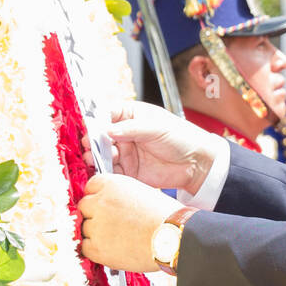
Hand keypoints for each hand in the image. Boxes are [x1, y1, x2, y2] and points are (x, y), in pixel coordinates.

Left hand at [78, 173, 180, 272]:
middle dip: (95, 216)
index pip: (90, 187)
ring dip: (96, 234)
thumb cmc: (164, 217)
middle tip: (112, 225)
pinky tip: (114, 249)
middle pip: (84, 208)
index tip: (105, 207)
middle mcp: (99, 202)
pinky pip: (86, 248)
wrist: (174, 238)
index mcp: (111, 184)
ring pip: (84, 229)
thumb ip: (119, 194)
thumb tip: (107, 203)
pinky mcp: (96, 248)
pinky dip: (96, 250)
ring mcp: (96, 225)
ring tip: (119, 239)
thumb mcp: (140, 192)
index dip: (98, 198)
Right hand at [81, 101, 216, 193]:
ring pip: (104, 154)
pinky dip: (105, 172)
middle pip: (101, 135)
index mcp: (130, 115)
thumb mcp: (156, 128)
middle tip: (88, 146)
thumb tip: (107, 131)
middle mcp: (124, 133)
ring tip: (93, 159)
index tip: (88, 127)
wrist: (197, 164)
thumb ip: (131, 129)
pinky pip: (112, 171)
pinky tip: (102, 171)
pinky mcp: (128, 171)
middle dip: (93, 140)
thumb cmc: (181, 137)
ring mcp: (126, 152)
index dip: (95, 120)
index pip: (106, 113)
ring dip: (96, 157)